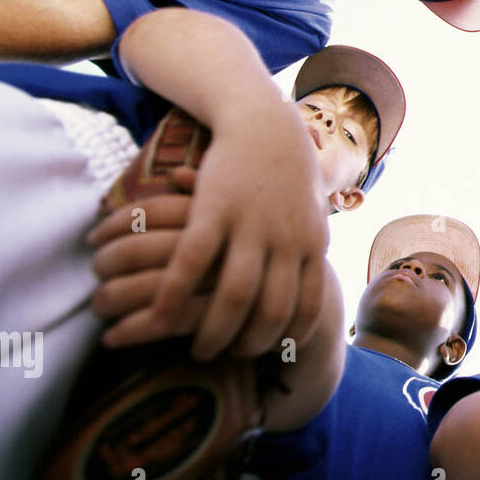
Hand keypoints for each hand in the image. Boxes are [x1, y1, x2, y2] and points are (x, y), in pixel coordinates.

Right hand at [93, 108, 328, 359]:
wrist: (264, 123)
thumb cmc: (287, 177)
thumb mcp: (312, 215)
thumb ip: (311, 252)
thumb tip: (319, 289)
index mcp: (311, 244)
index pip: (308, 306)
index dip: (289, 337)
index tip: (272, 354)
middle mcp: (284, 239)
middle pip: (270, 311)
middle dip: (248, 343)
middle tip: (229, 356)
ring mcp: (248, 225)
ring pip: (233, 295)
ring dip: (214, 331)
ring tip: (199, 348)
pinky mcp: (211, 210)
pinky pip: (190, 263)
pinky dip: (175, 297)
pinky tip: (160, 319)